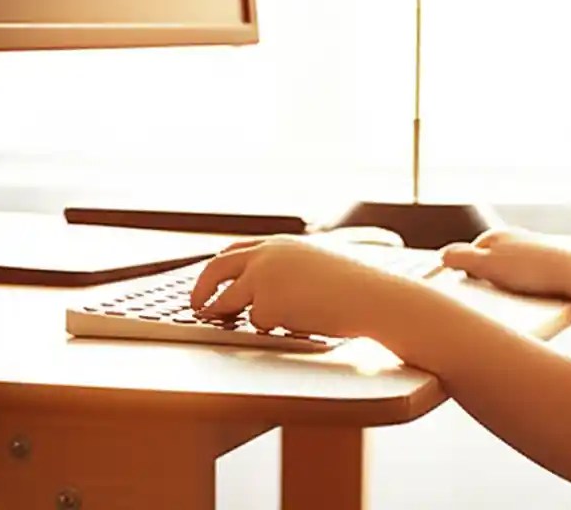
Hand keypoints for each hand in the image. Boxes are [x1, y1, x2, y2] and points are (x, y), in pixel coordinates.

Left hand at [189, 235, 402, 338]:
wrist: (372, 297)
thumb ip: (286, 270)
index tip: (210, 282)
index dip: (220, 268)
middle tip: (199, 306)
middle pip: (216, 268)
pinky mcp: (266, 303)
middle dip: (201, 289)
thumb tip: (261, 291)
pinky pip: (256, 323)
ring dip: (237, 315)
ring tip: (267, 322)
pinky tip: (302, 322)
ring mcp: (262, 278)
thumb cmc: (354, 287)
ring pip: (230, 302)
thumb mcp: (315, 266)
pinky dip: (273, 328)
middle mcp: (265, 255)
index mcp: (279, 243)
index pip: (235, 251)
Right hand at [439, 228, 570, 298]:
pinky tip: (529, 303)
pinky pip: (530, 282)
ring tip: (507, 306)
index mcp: (499, 234)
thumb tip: (442, 256)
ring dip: (505, 289)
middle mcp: (517, 239)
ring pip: (510, 274)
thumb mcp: (488, 266)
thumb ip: (460, 259)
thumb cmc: (533, 271)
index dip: (461, 274)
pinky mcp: (553, 267)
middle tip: (481, 303)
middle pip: (490, 264)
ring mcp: (536, 252)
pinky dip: (525, 292)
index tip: (457, 294)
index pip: (469, 253)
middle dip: (484, 281)